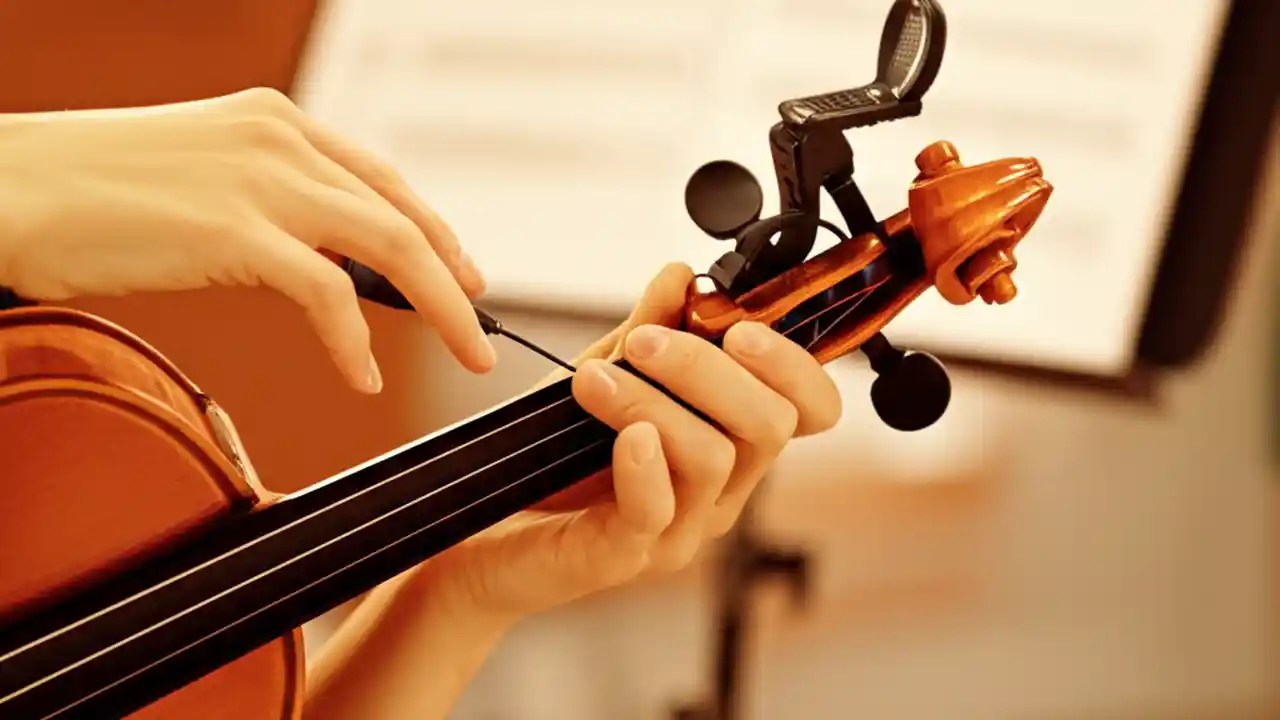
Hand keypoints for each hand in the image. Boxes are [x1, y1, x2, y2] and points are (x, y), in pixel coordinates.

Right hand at [0, 87, 494, 391]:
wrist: (8, 187)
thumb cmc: (89, 193)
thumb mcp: (204, 182)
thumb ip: (271, 208)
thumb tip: (328, 266)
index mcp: (276, 124)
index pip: (383, 180)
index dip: (435, 230)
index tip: (463, 275)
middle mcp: (281, 141)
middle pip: (402, 215)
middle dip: (454, 278)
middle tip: (480, 331)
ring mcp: (260, 181)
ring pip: (390, 246)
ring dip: (440, 308)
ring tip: (466, 352)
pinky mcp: (233, 230)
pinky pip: (327, 292)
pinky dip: (354, 339)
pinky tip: (363, 376)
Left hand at [419, 263, 841, 619]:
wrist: (482, 528)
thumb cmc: (553, 456)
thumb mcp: (605, 374)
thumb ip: (646, 331)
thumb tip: (680, 276)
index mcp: (731, 442)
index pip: (811, 410)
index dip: (796, 366)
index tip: (740, 326)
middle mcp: (720, 490)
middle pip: (770, 425)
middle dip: (711, 369)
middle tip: (645, 343)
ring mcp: (679, 530)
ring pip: (713, 458)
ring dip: (654, 401)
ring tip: (592, 380)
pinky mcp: (626, 558)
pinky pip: (656, 512)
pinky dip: (644, 466)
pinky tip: (623, 434)